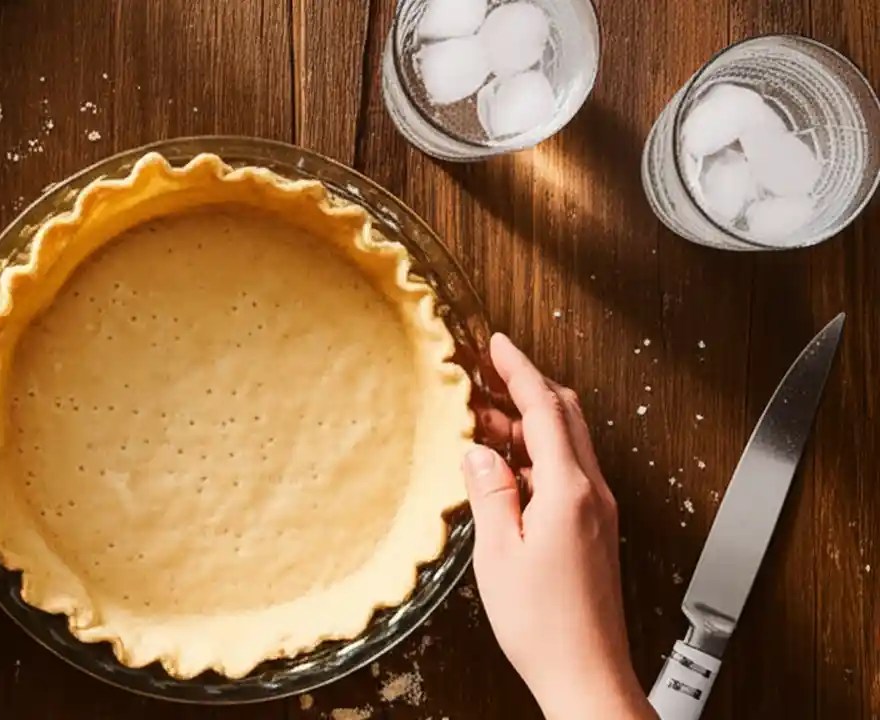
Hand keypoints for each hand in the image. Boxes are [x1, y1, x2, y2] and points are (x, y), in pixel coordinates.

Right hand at [465, 334, 653, 719]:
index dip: (519, 370)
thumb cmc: (544, 625)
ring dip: (530, 423)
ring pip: (568, 443)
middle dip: (527, 387)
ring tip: (484, 424)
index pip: (545, 409)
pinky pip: (568, 472)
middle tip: (488, 374)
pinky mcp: (595, 530)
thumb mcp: (498, 553)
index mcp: (569, 491)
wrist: (587, 674)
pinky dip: (538, 454)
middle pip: (565, 417)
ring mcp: (598, 511)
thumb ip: (489, 492)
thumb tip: (479, 451)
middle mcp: (592, 494)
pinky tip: (507, 469)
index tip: (499, 344)